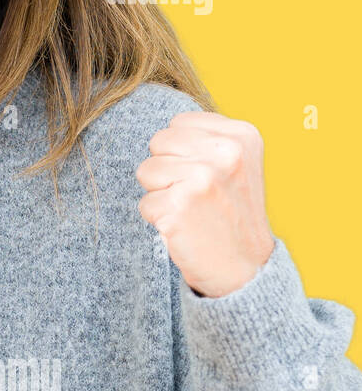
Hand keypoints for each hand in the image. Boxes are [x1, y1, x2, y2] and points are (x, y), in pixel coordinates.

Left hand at [136, 110, 275, 297]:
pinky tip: (184, 227)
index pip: (177, 124)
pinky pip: (144, 203)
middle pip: (158, 143)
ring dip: (160, 193)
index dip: (182, 152)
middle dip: (167, 169)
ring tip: (190, 210)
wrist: (246, 269)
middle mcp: (225, 153)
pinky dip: (157, 218)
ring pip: (146, 171)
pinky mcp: (179, 206)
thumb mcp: (236, 163)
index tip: (207, 176)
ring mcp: (202, 179)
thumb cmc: (231, 212)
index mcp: (241, 135)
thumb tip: (157, 121)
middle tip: (196, 195)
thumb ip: (206, 137)